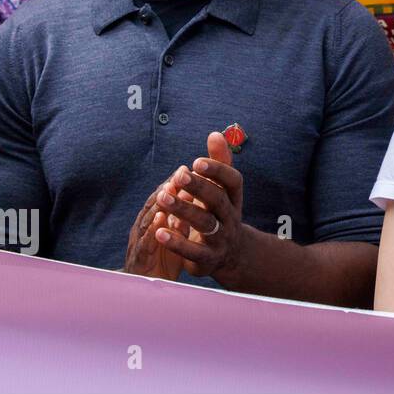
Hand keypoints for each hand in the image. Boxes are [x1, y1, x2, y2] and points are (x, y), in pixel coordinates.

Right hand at [124, 174, 193, 279]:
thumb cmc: (163, 259)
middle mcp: (143, 228)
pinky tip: (161, 220)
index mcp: (153, 220)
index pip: (163, 197)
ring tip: (170, 189)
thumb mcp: (175, 234)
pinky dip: (153, 230)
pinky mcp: (138, 261)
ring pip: (148, 220)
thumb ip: (181, 215)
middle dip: (168, 187)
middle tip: (182, 172)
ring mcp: (139, 243)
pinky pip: (145, 244)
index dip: (175, 182)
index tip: (190, 167)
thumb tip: (192, 193)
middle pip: (154, 204)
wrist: (147, 291)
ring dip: (159, 204)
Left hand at [152, 131, 245, 280]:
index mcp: (234, 199)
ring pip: (205, 224)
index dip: (217, 170)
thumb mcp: (222, 191)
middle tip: (179, 176)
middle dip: (199, 188)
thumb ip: (218, 163)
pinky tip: (159, 231)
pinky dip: (177, 242)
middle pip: (218, 201)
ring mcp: (221, 239)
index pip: (233, 181)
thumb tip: (215, 134)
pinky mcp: (208, 259)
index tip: (196, 161)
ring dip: (184, 210)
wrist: (232, 256)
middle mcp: (230, 217)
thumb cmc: (220, 214)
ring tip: (163, 198)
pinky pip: (194, 251)